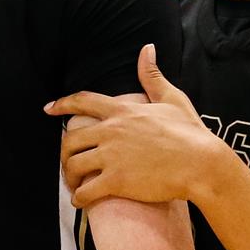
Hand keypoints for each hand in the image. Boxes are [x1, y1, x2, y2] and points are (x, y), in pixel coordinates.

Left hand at [45, 45, 231, 208]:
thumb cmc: (190, 133)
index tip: (49, 109)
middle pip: (70, 140)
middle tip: (69, 164)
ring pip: (73, 165)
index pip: (83, 101)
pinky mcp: (116, 181)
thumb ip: (152, 76)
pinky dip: (79, 197)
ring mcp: (112, 156)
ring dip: (69, 177)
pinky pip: (85, 191)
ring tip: (75, 185)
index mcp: (122, 110)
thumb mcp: (172, 99)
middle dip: (64, 153)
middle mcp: (111, 131)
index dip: (62, 104)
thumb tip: (146, 48)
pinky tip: (81, 201)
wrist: (201, 163)